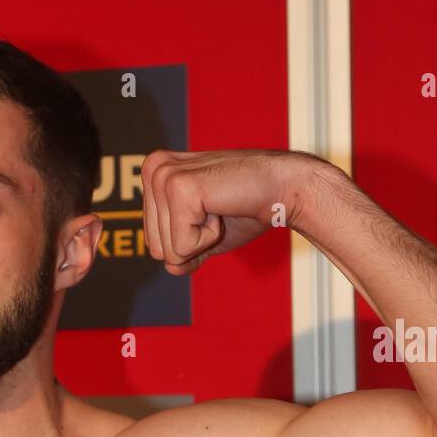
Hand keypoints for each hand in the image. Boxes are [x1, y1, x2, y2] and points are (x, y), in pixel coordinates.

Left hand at [140, 149, 321, 274]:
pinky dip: (209, 238)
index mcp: (154, 174)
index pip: (153, 244)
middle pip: (155, 249)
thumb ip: (182, 252)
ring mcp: (164, 176)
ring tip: (220, 207)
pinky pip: (182, 247)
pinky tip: (222, 208)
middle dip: (191, 243)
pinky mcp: (179, 188)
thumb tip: (171, 267)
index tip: (211, 213)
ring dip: (201, 240)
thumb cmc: (246, 209)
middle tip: (218, 211)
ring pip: (167, 251)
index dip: (187, 242)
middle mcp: (154, 169)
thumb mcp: (205, 236)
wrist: (283, 190)